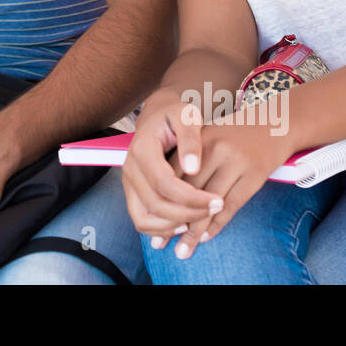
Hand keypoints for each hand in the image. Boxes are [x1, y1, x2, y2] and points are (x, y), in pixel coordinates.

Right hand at [122, 89, 222, 250]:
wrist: (157, 117)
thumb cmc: (175, 116)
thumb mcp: (186, 117)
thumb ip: (190, 139)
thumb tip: (193, 168)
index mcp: (142, 149)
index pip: (165, 183)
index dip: (191, 198)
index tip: (217, 200)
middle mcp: (130, 168)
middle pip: (156, 205)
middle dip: (188, 214)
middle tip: (216, 209)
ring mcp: (129, 183)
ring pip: (145, 219)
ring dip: (174, 226)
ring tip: (200, 220)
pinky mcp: (133, 193)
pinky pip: (142, 221)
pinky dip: (162, 229)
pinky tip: (184, 224)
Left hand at [169, 109, 297, 259]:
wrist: (276, 123)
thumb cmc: (234, 134)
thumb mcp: (208, 137)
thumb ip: (188, 160)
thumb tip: (164, 195)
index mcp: (199, 138)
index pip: (173, 174)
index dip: (161, 200)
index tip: (150, 221)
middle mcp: (216, 148)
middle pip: (189, 190)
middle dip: (174, 219)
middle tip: (161, 243)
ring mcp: (237, 161)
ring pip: (209, 202)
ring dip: (195, 230)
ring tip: (183, 249)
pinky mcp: (256, 173)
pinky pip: (232, 205)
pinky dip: (217, 224)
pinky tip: (206, 237)